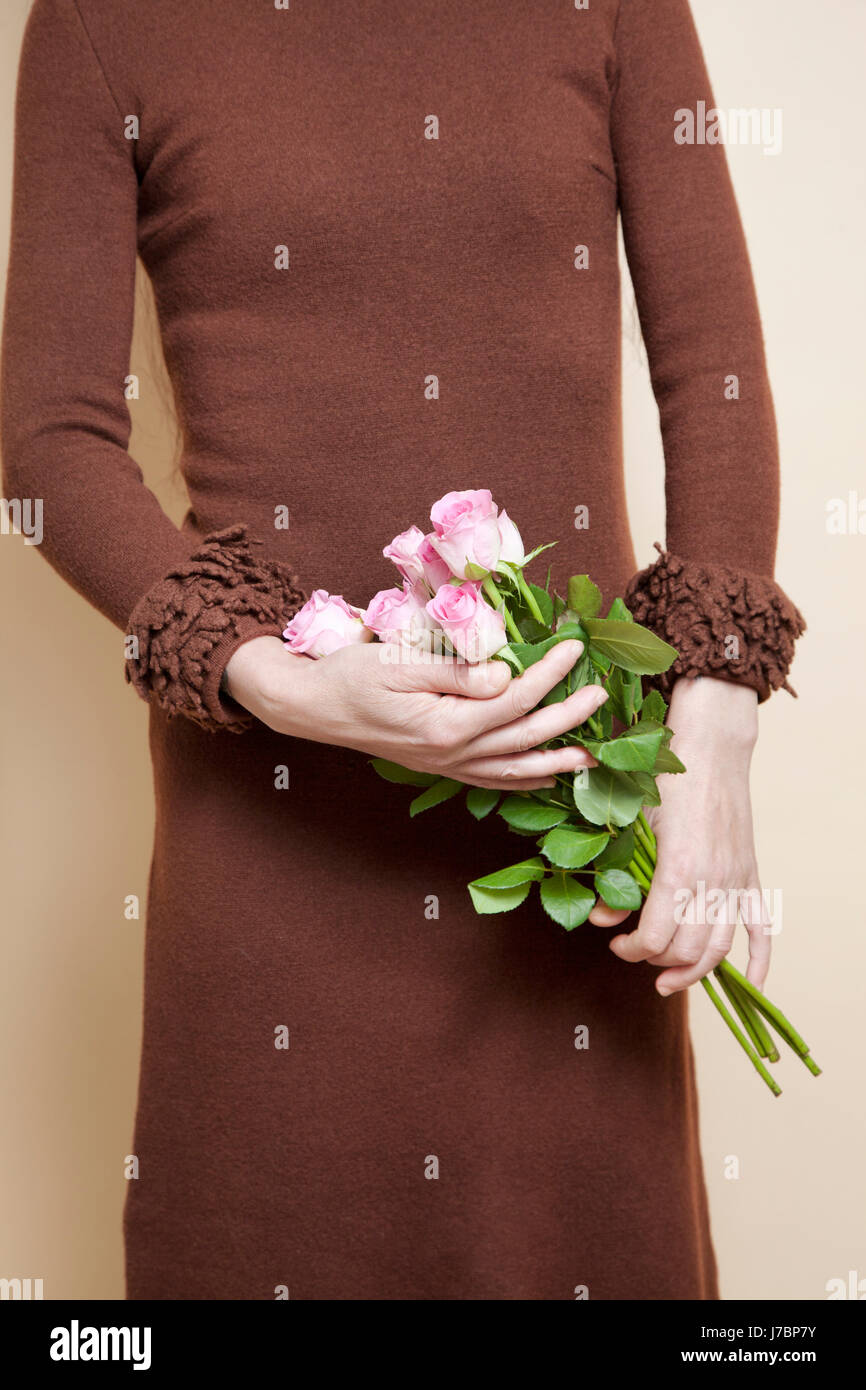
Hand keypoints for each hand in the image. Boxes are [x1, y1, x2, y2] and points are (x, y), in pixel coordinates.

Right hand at [224, 635, 609, 789]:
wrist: (312, 709)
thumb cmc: (350, 676)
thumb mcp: (400, 662)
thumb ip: (456, 672)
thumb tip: (505, 675)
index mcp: (444, 725)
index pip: (514, 699)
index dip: (550, 672)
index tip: (575, 644)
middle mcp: (451, 754)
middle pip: (525, 737)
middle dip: (570, 716)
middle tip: (601, 693)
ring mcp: (446, 766)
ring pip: (515, 769)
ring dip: (557, 759)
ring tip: (593, 753)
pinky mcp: (440, 768)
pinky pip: (492, 781)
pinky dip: (524, 779)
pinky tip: (546, 774)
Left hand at [599, 677, 769, 993]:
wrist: (710, 749)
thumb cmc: (665, 780)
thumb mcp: (631, 825)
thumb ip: (616, 874)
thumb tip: (598, 918)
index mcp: (678, 869)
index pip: (655, 938)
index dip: (631, 950)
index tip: (616, 943)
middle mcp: (712, 880)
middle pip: (686, 950)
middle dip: (656, 960)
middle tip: (636, 951)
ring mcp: (736, 880)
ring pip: (719, 948)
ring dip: (694, 972)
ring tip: (669, 979)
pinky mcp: (750, 875)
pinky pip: (761, 928)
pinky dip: (760, 962)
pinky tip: (752, 986)